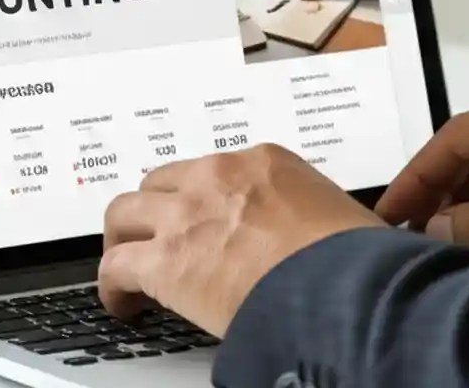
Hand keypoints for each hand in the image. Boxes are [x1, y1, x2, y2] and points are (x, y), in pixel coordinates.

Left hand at [99, 143, 383, 334]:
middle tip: (157, 236)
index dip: (201, 199)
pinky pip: (116, 267)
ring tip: (127, 266)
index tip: (202, 220)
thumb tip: (314, 238)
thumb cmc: (354, 257)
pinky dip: (114, 287)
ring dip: (123, 238)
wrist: (343, 286)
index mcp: (263, 162)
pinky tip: (125, 305)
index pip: (214, 171)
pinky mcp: (166, 261)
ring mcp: (187, 215)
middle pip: (161, 182)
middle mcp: (218, 178)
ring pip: (124, 213)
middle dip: (155, 210)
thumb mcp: (337, 213)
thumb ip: (310, 214)